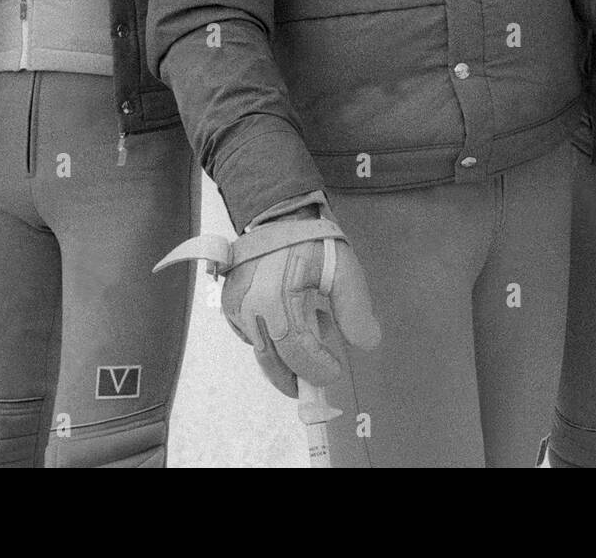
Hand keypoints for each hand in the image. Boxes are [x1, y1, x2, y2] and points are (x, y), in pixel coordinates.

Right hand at [221, 212, 380, 397]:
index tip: (335, 371)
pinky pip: (248, 336)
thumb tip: (367, 342)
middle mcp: (250, 307)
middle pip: (272, 361)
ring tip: (307, 344)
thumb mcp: (343, 267)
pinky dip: (268, 343)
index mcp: (277, 298)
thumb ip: (355, 308)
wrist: (278, 212)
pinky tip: (287, 329)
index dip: (317, 369)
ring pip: (259, 351)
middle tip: (315, 384)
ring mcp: (235, 306)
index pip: (297, 352)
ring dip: (283, 359)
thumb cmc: (312, 238)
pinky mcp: (228, 303)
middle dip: (295, 379)